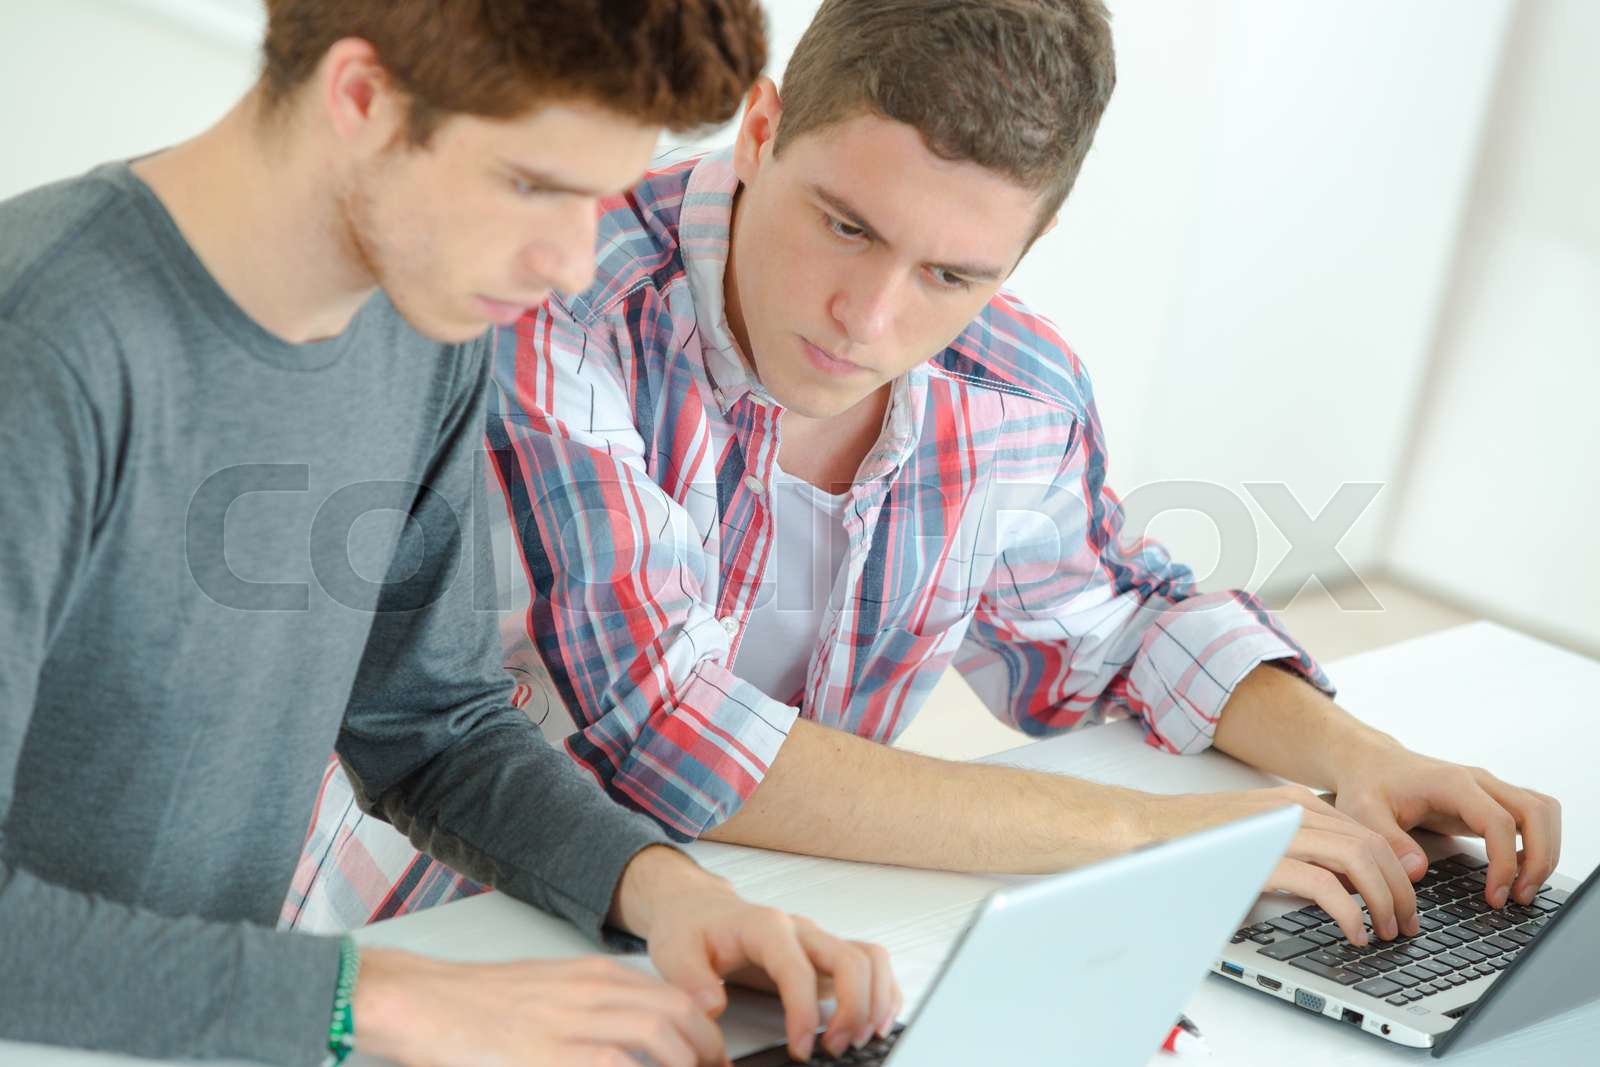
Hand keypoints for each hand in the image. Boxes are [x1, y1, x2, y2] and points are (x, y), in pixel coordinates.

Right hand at [352, 947, 725, 1066]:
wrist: (421, 1000)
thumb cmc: (476, 1003)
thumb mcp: (546, 991)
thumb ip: (588, 1007)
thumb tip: (623, 1042)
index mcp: (590, 976)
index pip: (668, 993)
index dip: (701, 1025)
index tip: (710, 1052)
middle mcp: (589, 993)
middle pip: (674, 1012)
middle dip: (706, 1046)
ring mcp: (571, 1025)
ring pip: (655, 1035)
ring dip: (683, 1061)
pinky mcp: (550, 1056)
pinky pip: (614, 1065)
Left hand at [616, 847, 900, 1061]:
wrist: (700, 909)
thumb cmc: (691, 928)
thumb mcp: (674, 951)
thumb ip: (690, 978)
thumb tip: (712, 1007)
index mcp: (765, 927)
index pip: (799, 968)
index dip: (804, 1011)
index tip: (800, 1049)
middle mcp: (801, 930)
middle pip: (852, 959)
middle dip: (854, 1008)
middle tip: (836, 1048)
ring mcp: (818, 942)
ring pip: (869, 959)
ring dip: (875, 1001)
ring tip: (861, 1040)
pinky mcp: (826, 956)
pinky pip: (871, 965)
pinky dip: (883, 992)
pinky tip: (877, 1023)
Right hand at [1148, 785, 1419, 944]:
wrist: (1138, 829)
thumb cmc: (1187, 840)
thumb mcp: (1252, 839)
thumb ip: (1291, 851)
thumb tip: (1334, 887)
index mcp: (1291, 803)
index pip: (1366, 831)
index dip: (1396, 870)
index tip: (1401, 901)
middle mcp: (1291, 809)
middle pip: (1374, 844)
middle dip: (1401, 889)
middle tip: (1405, 923)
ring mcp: (1277, 830)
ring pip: (1359, 859)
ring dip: (1383, 900)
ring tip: (1385, 930)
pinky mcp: (1262, 858)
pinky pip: (1325, 886)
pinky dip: (1349, 913)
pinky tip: (1352, 932)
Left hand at [1329, 740, 1562, 910]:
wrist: (1371, 763)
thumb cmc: (1368, 785)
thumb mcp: (1364, 813)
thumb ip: (1389, 841)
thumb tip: (1418, 872)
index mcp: (1452, 783)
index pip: (1499, 821)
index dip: (1505, 862)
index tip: (1494, 896)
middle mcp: (1478, 781)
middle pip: (1536, 812)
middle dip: (1539, 858)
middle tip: (1519, 897)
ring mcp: (1488, 788)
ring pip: (1542, 811)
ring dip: (1545, 850)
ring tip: (1523, 889)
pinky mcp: (1490, 800)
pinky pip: (1532, 816)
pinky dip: (1538, 842)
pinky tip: (1519, 871)